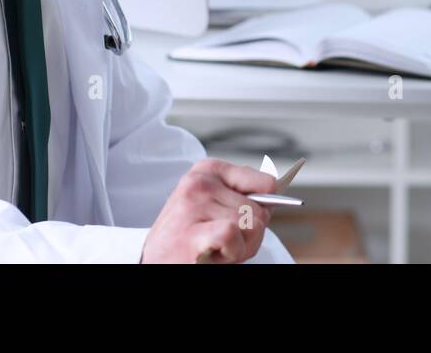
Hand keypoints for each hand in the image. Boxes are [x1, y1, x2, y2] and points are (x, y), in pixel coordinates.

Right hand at [140, 158, 276, 263]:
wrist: (155, 260)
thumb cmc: (190, 237)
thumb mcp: (216, 206)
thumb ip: (243, 195)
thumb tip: (275, 190)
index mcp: (208, 170)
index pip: (266, 183)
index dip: (263, 210)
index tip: (246, 220)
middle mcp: (200, 182)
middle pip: (259, 210)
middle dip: (250, 234)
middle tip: (224, 242)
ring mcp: (193, 205)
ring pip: (250, 224)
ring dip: (240, 247)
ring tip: (216, 247)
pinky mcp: (190, 232)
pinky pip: (231, 234)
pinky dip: (232, 251)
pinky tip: (214, 253)